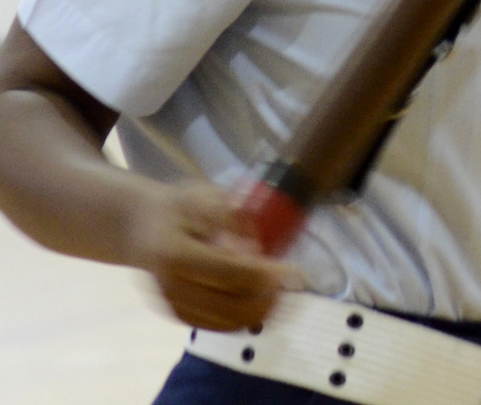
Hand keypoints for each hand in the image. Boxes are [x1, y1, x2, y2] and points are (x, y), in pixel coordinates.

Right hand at [124, 181, 297, 332]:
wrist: (142, 228)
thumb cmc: (181, 209)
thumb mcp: (208, 197)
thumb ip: (233, 222)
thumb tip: (254, 251)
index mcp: (175, 253)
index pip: (229, 273)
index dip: (266, 276)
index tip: (294, 271)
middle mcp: (169, 286)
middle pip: (228, 306)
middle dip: (267, 299)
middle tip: (289, 283)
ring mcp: (171, 305)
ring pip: (225, 322)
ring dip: (259, 311)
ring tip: (279, 292)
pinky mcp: (176, 315)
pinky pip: (216, 326)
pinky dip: (242, 318)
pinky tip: (260, 302)